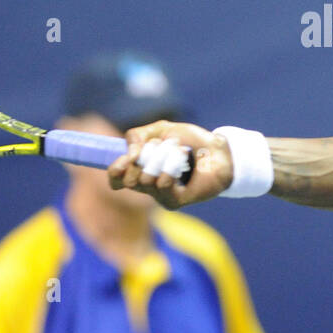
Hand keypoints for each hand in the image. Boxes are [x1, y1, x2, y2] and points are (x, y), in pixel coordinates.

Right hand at [107, 119, 233, 208]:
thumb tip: (130, 155)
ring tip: (180, 152)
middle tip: (163, 147)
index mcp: (138, 169)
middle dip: (146, 155)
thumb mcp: (160, 130)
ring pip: (145, 179)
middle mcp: (146, 185)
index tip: (129, 157)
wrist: (217, 149)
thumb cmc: (190, 141)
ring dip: (163, 157)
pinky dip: (172, 167)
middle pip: (129, 178)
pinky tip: (183, 163)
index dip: (117, 169)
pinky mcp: (172, 202)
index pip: (116, 179)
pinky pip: (161, 184)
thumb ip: (137, 136)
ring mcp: (159, 195)